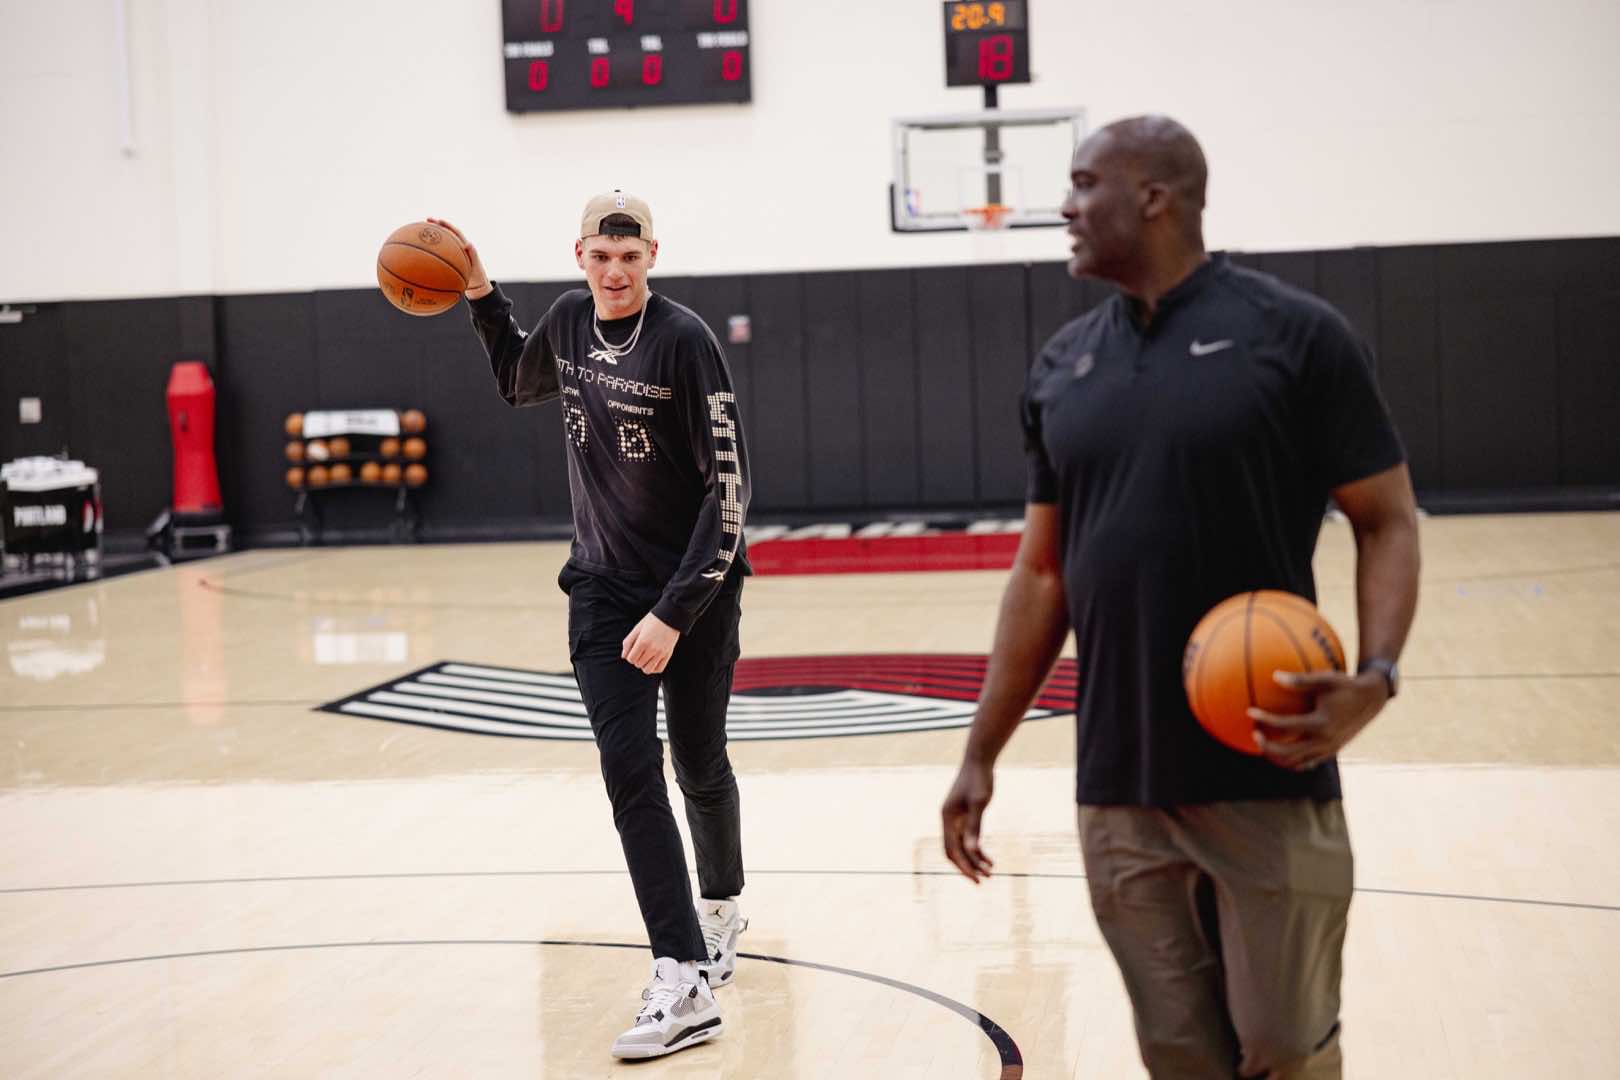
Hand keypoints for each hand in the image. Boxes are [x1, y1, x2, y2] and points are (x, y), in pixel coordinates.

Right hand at [426, 217, 492, 298]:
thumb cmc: (477, 277)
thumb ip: (473, 255)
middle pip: (446, 235)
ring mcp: (452, 257)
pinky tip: (419, 256)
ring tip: (419, 233)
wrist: (477, 287)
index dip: (448, 225)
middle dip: (436, 226)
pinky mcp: (448, 265)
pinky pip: (438, 258)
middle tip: (426, 221)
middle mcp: (458, 250)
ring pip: (440, 246)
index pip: (456, 232)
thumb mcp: (476, 266)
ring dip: (431, 239)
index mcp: (465, 247)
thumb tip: (468, 243)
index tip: (439, 220)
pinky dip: (429, 255)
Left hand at [622, 612, 679, 674]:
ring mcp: (661, 653)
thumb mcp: (637, 628)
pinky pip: (659, 669)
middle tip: (640, 652)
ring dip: (644, 665)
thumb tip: (624, 656)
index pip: (631, 659)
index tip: (633, 651)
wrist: (670, 615)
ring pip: (647, 670)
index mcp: (642, 641)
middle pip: (638, 664)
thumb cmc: (652, 620)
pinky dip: (654, 668)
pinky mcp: (668, 654)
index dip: (630, 656)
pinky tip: (653, 661)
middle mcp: (652, 649)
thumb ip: (628, 642)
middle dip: (636, 659)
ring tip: (646, 658)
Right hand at [941, 760, 995, 882]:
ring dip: (974, 860)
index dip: (963, 866)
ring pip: (961, 847)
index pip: (952, 850)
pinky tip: (989, 858)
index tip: (977, 879)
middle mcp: (948, 821)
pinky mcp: (964, 817)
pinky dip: (977, 850)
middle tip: (983, 880)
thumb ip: (974, 826)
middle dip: (967, 867)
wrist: (979, 761)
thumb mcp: (978, 803)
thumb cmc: (979, 779)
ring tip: (990, 871)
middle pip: (954, 852)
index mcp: (947, 818)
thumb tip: (972, 850)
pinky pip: (968, 839)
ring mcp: (955, 819)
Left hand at [1248, 670, 1390, 770]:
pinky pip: (1307, 762)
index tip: (1250, 712)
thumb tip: (1275, 676)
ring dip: (1277, 756)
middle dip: (1266, 747)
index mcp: (1320, 723)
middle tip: (1253, 734)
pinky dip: (1292, 759)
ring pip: (1296, 762)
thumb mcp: (1325, 679)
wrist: (1372, 699)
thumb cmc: (1346, 685)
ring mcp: (1328, 749)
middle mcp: (1324, 741)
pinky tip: (1282, 748)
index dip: (1265, 720)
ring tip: (1263, 743)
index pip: (1285, 726)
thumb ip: (1300, 680)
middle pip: (1287, 753)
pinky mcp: (1332, 752)